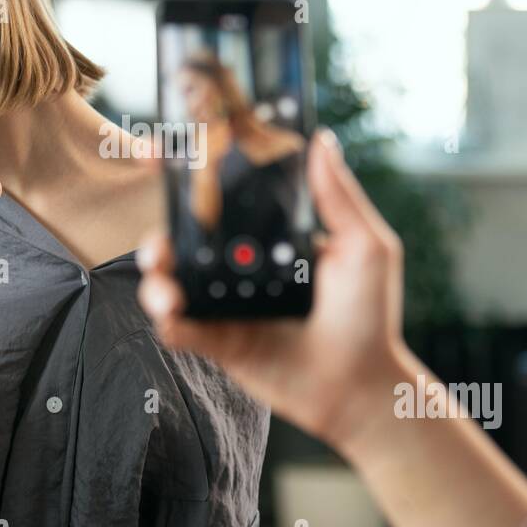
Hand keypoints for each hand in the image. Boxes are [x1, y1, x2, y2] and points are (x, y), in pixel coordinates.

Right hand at [136, 129, 407, 451]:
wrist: (362, 386)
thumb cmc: (370, 315)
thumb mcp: (364, 246)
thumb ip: (338, 196)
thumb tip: (322, 140)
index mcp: (269, 234)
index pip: (221, 198)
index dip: (188, 178)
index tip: (162, 153)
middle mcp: (240, 265)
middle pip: (184, 237)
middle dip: (160, 231)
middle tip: (159, 237)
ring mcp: (224, 303)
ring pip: (171, 280)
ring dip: (156, 277)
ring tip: (164, 285)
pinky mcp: (217, 341)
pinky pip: (179, 327)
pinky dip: (167, 319)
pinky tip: (172, 313)